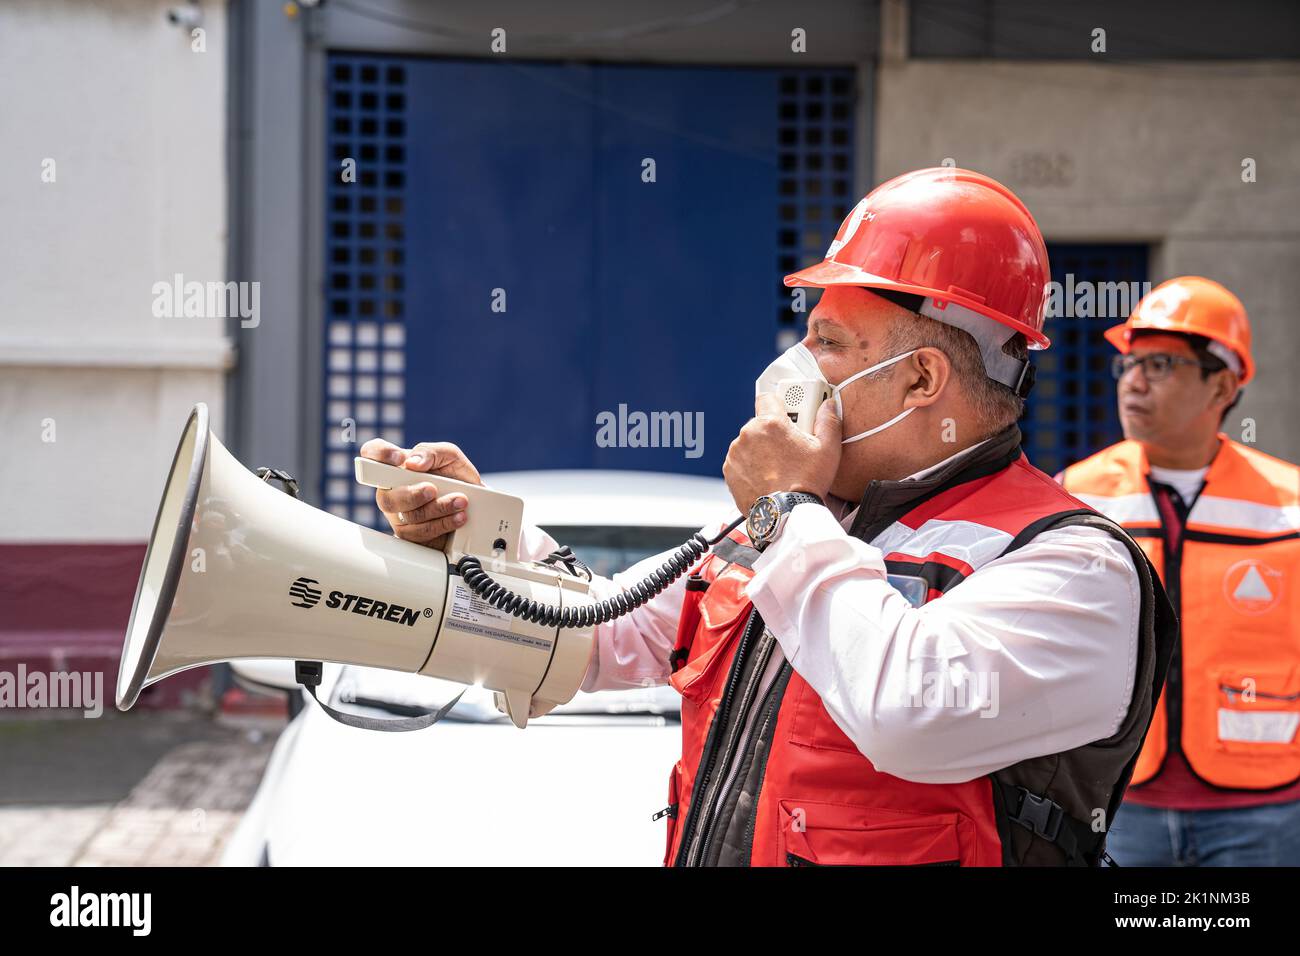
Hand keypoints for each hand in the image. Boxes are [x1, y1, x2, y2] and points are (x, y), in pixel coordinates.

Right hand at [359, 439, 482, 548]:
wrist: (476, 504)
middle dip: (413, 495)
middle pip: (386, 498)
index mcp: (397, 467)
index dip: (379, 455)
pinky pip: (420, 535)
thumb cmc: (457, 476)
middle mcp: (393, 491)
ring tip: (460, 502)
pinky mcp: (412, 536)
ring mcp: (399, 516)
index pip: (373, 453)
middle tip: (434, 489)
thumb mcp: (449, 456)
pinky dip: (442, 524)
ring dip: (438, 509)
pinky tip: (457, 517)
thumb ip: (430, 452)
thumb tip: (412, 462)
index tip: (400, 459)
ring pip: (408, 518)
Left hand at [723, 393, 840, 513]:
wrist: (785, 515)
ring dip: (761, 449)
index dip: (780, 404)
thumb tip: (829, 406)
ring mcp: (736, 454)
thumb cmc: (806, 483)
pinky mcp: (729, 471)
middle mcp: (748, 435)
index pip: (768, 397)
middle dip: (774, 432)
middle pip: (761, 423)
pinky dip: (751, 466)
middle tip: (791, 447)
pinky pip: (741, 461)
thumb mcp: (827, 449)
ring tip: (780, 467)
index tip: (788, 413)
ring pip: (750, 443)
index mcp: (770, 424)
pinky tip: (767, 476)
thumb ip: (828, 421)